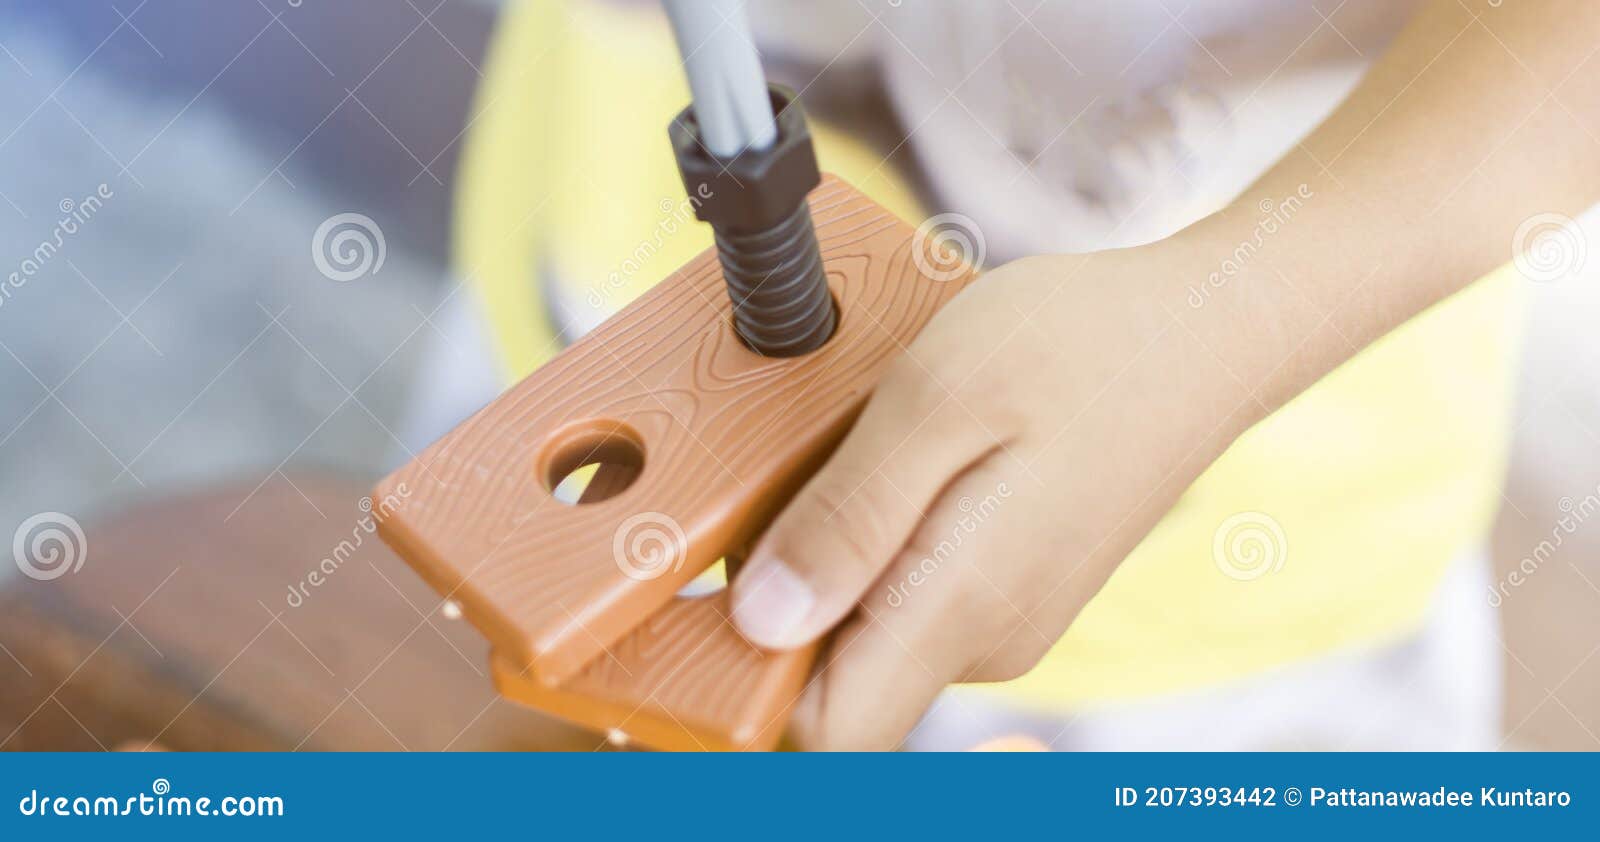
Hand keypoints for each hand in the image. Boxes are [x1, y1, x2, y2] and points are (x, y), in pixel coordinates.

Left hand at [729, 243, 1265, 749]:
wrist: (1204, 331)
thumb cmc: (1078, 345)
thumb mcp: (938, 399)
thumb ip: (848, 519)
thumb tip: (760, 622)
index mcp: (960, 607)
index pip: (824, 730)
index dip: (743, 687)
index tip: (705, 598)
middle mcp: (985, 642)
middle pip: (832, 682)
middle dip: (775, 602)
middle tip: (777, 478)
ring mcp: (1004, 622)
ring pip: (866, 634)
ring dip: (827, 560)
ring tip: (849, 447)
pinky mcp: (1012, 590)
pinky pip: (910, 597)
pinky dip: (875, 543)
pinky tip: (894, 459)